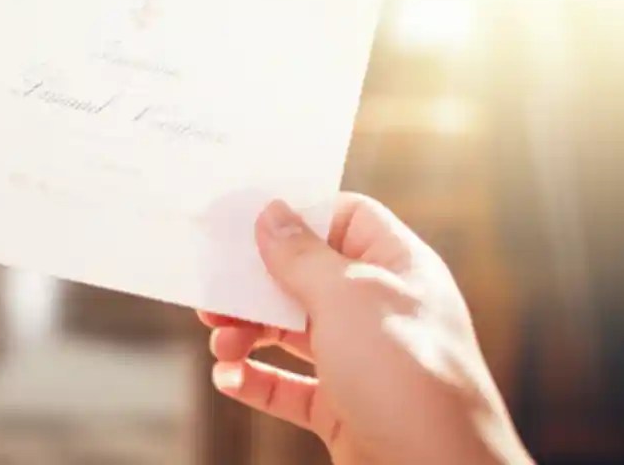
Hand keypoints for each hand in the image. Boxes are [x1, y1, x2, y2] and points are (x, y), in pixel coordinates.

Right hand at [201, 195, 530, 464]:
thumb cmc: (409, 377)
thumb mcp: (348, 299)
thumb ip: (303, 255)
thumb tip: (272, 212)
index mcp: (399, 269)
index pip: (349, 218)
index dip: (301, 215)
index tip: (247, 221)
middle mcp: (381, 312)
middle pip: (307, 278)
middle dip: (257, 284)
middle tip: (213, 292)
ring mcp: (363, 363)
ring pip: (292, 333)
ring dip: (247, 333)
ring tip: (221, 344)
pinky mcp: (344, 410)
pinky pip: (289, 387)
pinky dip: (255, 380)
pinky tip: (229, 377)